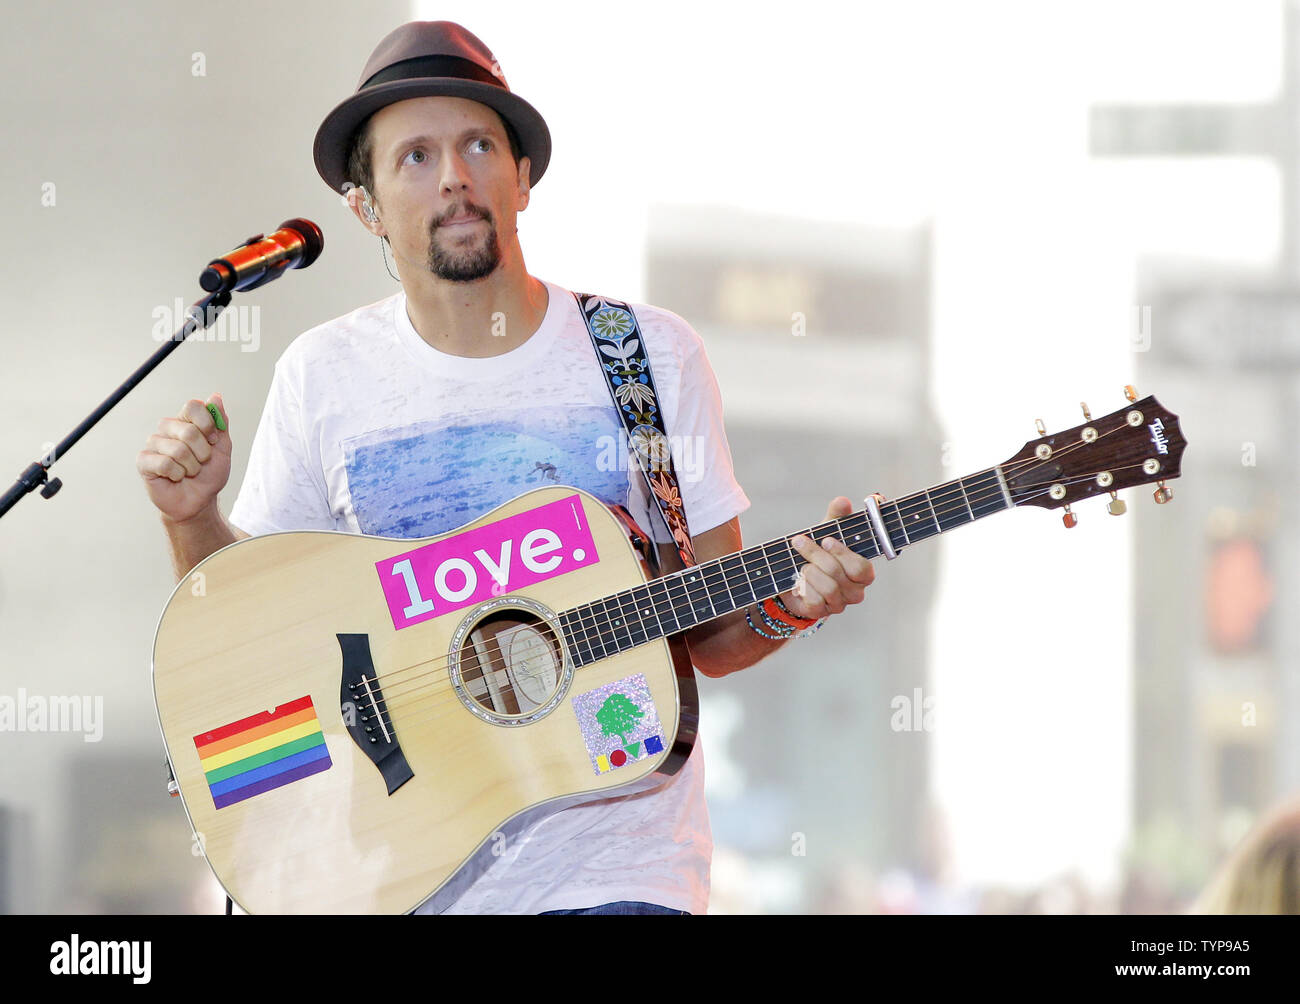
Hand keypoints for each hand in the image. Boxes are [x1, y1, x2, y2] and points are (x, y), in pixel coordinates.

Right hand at [137, 393, 231, 523]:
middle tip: (202, 462)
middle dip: (203, 453)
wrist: (199, 501)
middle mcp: (167, 428)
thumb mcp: (223, 448)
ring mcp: (153, 443)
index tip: (213, 440)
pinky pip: (165, 463)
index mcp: (186, 421)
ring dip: (192, 467)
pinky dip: (178, 474)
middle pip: (189, 430)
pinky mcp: (144, 461)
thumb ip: (220, 423)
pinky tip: (176, 477)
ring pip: (178, 450)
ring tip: (189, 472)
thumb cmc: (209, 474)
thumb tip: (215, 396)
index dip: (207, 424)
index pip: (193, 406)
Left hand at [783, 496, 874, 618]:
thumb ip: (837, 517)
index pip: (862, 568)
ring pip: (828, 589)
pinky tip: (798, 581)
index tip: (826, 540)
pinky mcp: (821, 613)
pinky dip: (803, 588)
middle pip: (839, 574)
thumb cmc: (818, 553)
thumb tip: (843, 501)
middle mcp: (855, 591)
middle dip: (816, 555)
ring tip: (800, 565)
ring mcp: (839, 604)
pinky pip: (814, 602)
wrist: (793, 576)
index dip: (843, 554)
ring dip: (809, 572)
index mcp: (863, 573)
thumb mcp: (826, 532)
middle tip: (800, 542)